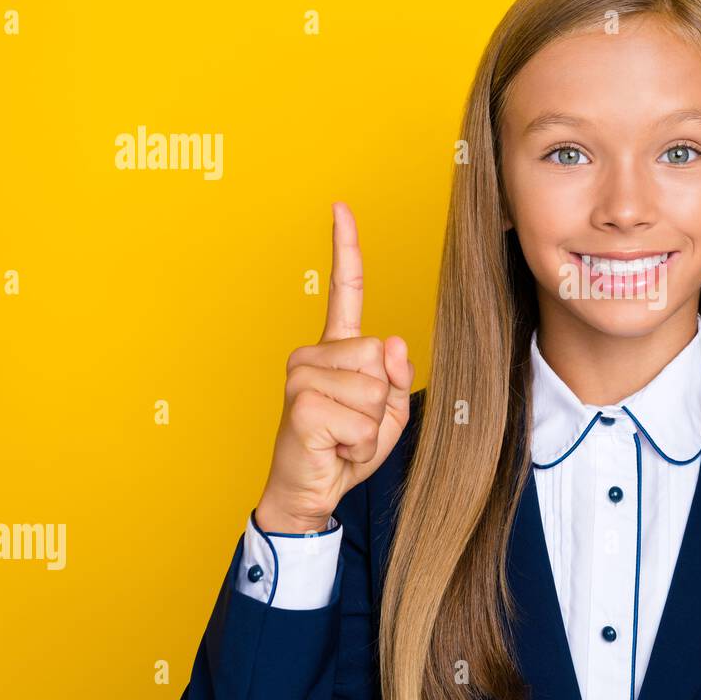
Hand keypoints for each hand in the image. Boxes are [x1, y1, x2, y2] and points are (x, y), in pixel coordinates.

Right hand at [255, 202, 414, 533]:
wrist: (310, 492)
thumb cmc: (346, 449)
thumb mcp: (388, 413)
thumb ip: (398, 377)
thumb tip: (393, 341)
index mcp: (335, 349)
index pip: (344, 291)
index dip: (345, 249)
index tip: (341, 207)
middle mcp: (312, 354)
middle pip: (381, 357)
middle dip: (382, 401)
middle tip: (352, 424)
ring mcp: (302, 376)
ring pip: (375, 390)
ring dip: (371, 426)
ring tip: (342, 437)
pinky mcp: (302, 404)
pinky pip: (362, 419)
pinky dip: (361, 444)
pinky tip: (334, 448)